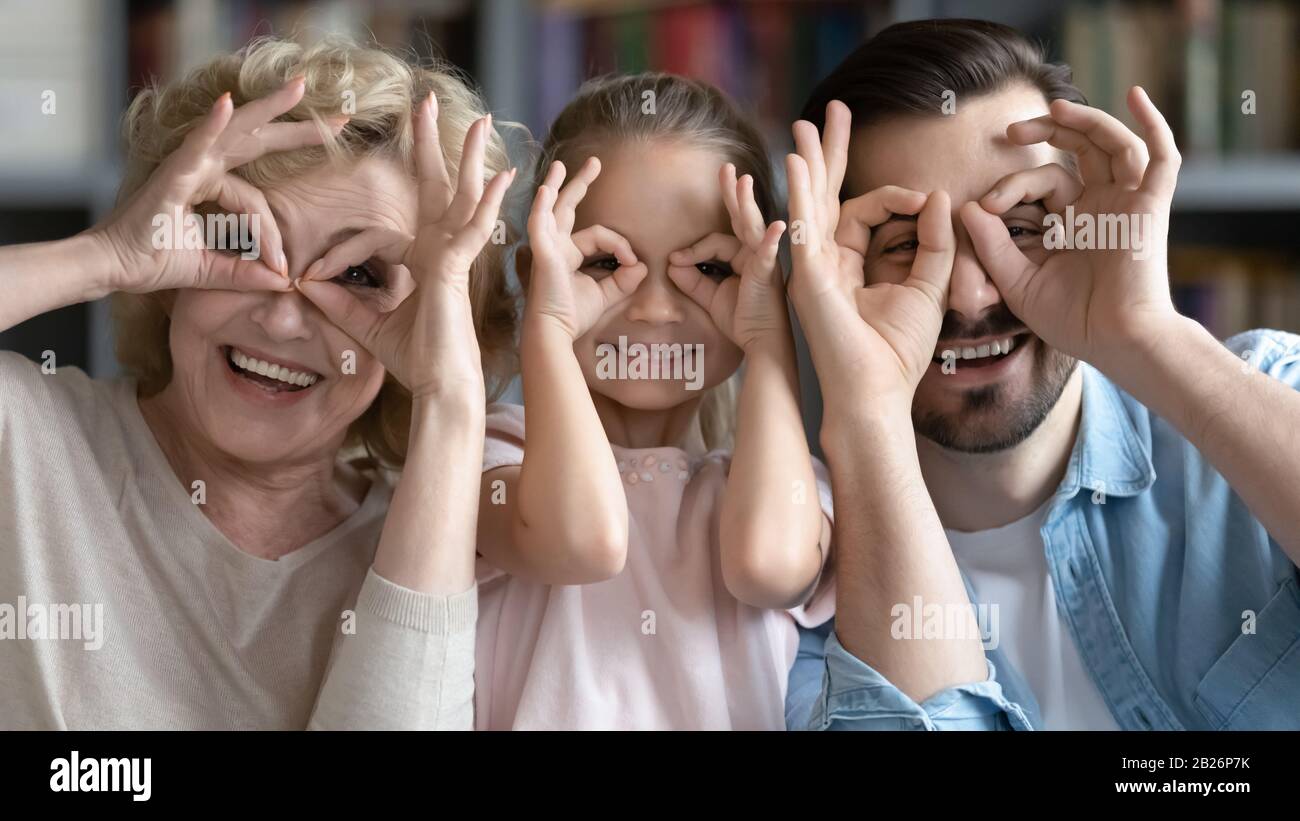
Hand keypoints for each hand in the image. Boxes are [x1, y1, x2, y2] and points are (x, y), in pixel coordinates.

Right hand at [95, 75, 342, 294]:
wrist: (114, 267)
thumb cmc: (154, 261)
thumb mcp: (213, 271)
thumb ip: (247, 274)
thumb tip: (284, 283)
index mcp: (211, 185)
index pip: (258, 202)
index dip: (273, 237)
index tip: (283, 271)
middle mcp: (202, 167)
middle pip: (258, 141)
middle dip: (299, 130)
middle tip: (341, 118)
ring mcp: (187, 166)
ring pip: (236, 132)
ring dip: (269, 108)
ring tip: (299, 88)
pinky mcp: (171, 174)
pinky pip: (196, 146)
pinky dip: (212, 125)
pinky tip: (228, 103)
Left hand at [296, 97, 515, 400]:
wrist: (439, 387)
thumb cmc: (415, 363)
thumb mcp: (366, 327)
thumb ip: (339, 303)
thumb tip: (305, 285)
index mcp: (425, 261)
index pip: (403, 217)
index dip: (376, 211)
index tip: (345, 221)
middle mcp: (442, 252)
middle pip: (437, 186)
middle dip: (430, 145)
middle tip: (425, 103)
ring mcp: (454, 258)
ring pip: (463, 196)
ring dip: (469, 157)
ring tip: (480, 120)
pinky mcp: (458, 269)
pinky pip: (473, 229)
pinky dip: (488, 203)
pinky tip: (501, 176)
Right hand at [523, 157, 646, 340]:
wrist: (554, 333)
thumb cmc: (573, 316)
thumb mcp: (606, 294)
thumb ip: (624, 279)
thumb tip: (642, 264)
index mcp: (568, 254)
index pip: (599, 235)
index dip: (620, 244)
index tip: (633, 262)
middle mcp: (556, 246)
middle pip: (568, 208)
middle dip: (580, 183)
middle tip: (595, 162)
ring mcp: (546, 248)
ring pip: (551, 209)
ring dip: (555, 185)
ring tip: (560, 165)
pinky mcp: (542, 254)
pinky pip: (540, 225)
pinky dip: (542, 208)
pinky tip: (545, 191)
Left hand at [667, 163, 787, 351]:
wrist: (760, 343)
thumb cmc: (740, 318)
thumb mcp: (709, 296)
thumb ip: (691, 279)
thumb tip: (671, 263)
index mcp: (742, 257)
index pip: (714, 242)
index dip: (693, 249)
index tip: (675, 262)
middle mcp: (755, 253)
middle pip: (739, 219)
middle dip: (732, 194)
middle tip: (726, 169)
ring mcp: (764, 260)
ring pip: (750, 227)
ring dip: (746, 203)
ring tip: (742, 181)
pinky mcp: (767, 273)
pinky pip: (767, 253)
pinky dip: (769, 240)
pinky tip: (775, 227)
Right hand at [786, 101, 954, 408]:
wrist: (876, 395)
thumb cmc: (898, 353)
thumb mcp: (929, 287)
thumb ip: (936, 242)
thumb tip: (940, 197)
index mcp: (850, 264)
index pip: (867, 211)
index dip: (898, 197)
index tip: (927, 202)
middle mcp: (825, 262)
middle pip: (827, 195)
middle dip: (831, 152)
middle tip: (832, 111)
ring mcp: (812, 269)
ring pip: (809, 203)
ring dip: (809, 162)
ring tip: (804, 126)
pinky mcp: (807, 278)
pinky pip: (802, 227)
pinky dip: (800, 194)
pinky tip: (798, 165)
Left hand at [960, 86, 1181, 369]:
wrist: (1113, 341)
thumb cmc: (1069, 320)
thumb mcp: (1017, 281)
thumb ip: (992, 246)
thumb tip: (968, 207)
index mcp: (1071, 223)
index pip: (1043, 182)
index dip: (1011, 186)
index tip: (987, 207)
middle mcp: (1101, 207)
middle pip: (1080, 151)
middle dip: (1047, 133)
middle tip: (1011, 131)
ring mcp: (1127, 203)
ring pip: (1113, 145)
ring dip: (1086, 122)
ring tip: (1054, 109)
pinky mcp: (1151, 206)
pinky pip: (1162, 157)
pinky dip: (1153, 124)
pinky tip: (1134, 96)